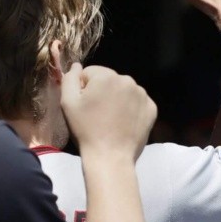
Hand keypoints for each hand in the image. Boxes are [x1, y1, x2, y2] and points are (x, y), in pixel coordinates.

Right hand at [57, 44, 155, 159]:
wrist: (110, 156)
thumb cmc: (86, 129)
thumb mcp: (68, 102)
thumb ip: (69, 78)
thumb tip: (77, 65)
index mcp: (107, 76)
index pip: (90, 73)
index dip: (83, 88)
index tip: (85, 105)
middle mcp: (128, 80)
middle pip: (109, 80)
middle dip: (102, 91)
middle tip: (97, 114)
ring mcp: (143, 95)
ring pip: (124, 90)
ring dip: (117, 99)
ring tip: (110, 119)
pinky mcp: (152, 108)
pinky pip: (137, 102)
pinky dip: (131, 108)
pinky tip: (123, 122)